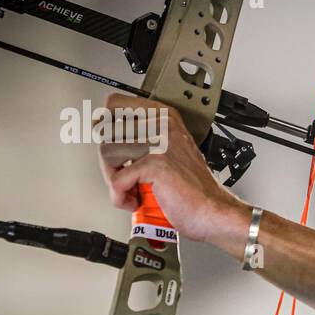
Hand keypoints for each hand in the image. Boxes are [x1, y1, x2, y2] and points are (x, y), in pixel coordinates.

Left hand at [98, 93, 246, 242]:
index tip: (103, 136)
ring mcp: (159, 142)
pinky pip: (117, 180)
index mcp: (165, 117)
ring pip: (107, 153)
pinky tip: (135, 201)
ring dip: (113, 180)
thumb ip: (142, 140)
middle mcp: (162, 125)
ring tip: (131, 191)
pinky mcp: (155, 163)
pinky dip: (121, 197)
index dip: (102, 121)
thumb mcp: (167, 152)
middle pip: (106, 132)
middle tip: (123, 177)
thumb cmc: (191, 189)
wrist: (212, 211)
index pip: (115, 103)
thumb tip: (105, 136)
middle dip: (108, 161)